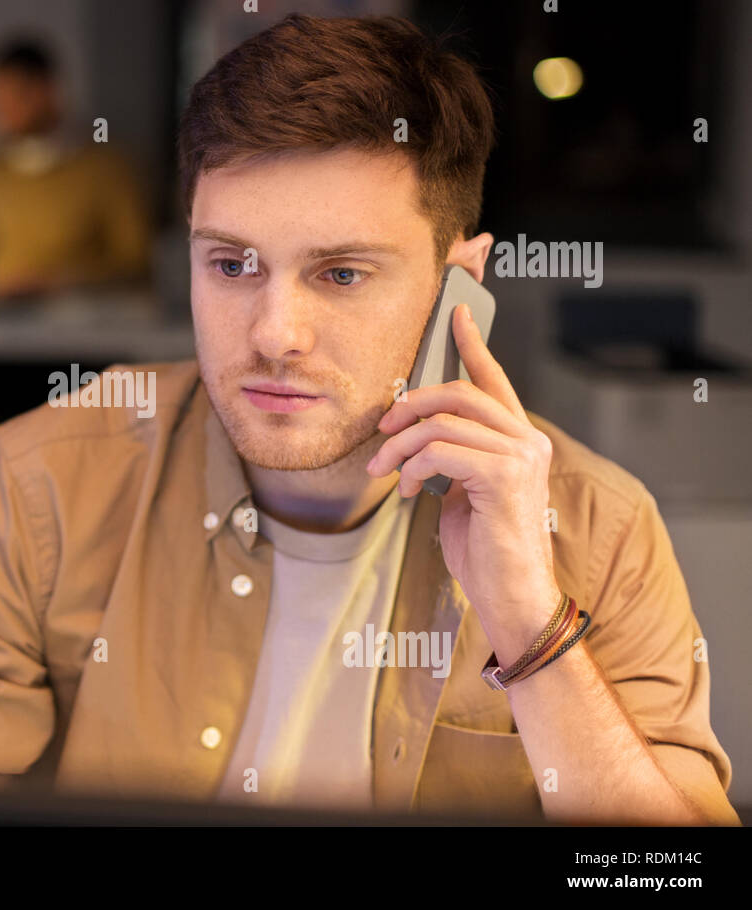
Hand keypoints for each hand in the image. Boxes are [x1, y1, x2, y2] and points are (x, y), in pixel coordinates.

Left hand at [365, 303, 560, 666]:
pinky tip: (409, 489)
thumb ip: (452, 456)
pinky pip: (441, 450)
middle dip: (411, 403)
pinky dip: (413, 466)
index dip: (473, 343)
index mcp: (519, 439)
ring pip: (442, 422)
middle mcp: (528, 440)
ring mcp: (521, 456)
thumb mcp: (463, 492)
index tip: (456, 313)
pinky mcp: (505, 476)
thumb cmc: (485, 549)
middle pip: (459, 392)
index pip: (494, 380)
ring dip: (400, 445)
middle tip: (382, 427)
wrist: (511, 596)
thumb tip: (415, 436)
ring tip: (384, 470)